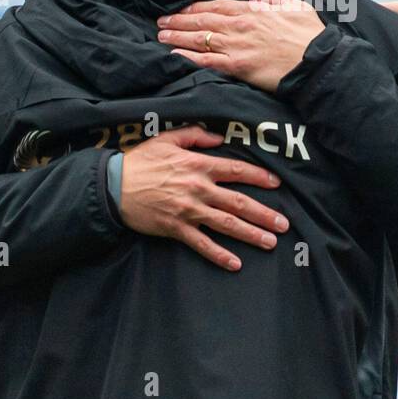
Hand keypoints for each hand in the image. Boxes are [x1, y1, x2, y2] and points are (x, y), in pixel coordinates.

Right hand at [118, 127, 287, 270]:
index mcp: (198, 165)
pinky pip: (202, 244)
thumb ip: (195, 136)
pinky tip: (236, 263)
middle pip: (239, 202)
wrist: (113, 186)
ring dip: (251, 234)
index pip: (237, 171)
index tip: (277, 184)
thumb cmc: (141, 161)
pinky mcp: (176, 228)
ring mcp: (189, 210)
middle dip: (264, 213)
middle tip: (284, 224)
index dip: (259, 177)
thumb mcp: (167, 138)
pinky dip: (219, 255)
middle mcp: (198, 188)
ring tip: (270, 242)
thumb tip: (218, 139)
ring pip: (227, 224)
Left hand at [156, 0, 323, 91]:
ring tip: (161, 35)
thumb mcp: (296, 7)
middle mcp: (240, 26)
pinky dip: (188, 57)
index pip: (218, 6)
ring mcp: (237, 46)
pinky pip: (206, 60)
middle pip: (202, 21)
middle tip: (162, 21)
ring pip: (199, 39)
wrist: (316, 62)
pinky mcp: (237, 66)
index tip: (184, 9)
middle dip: (179, 20)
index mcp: (253, 11)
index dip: (197, 8)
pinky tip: (175, 54)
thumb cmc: (310, 36)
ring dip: (177, 36)